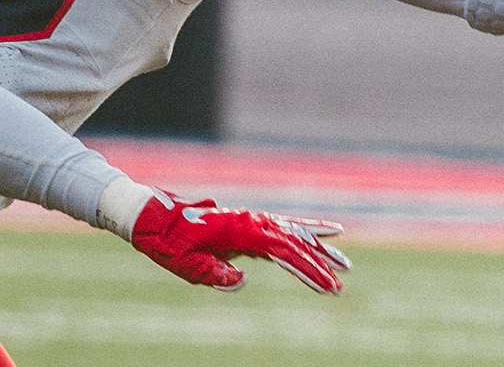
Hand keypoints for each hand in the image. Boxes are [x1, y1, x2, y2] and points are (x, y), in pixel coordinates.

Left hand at [130, 189, 350, 293]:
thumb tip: (241, 281)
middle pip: (297, 242)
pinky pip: (283, 231)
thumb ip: (215, 274)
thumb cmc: (169, 243)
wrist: (155, 220)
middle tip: (344, 276)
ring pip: (295, 234)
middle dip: (322, 261)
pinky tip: (319, 240)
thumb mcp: (187, 265)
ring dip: (319, 248)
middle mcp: (254, 222)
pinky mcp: (249, 226)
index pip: (286, 252)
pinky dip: (305, 236)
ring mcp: (253, 222)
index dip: (309, 270)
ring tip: (343, 263)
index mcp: (243, 231)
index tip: (328, 286)